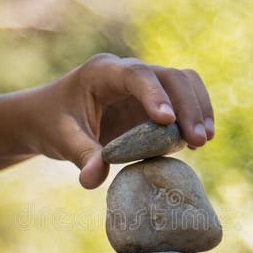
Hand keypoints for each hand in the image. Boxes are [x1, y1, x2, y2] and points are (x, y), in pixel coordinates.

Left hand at [13, 53, 214, 187]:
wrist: (49, 117)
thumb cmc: (53, 124)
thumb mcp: (62, 140)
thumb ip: (81, 156)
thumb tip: (93, 179)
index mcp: (102, 72)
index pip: (136, 75)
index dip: (155, 94)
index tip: (168, 121)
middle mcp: (127, 72)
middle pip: (170, 76)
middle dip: (187, 106)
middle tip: (197, 141)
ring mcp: (144, 85)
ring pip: (183, 82)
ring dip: (198, 108)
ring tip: (202, 141)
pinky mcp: (153, 101)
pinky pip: (183, 99)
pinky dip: (195, 116)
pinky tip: (196, 142)